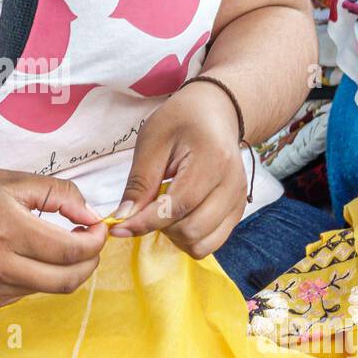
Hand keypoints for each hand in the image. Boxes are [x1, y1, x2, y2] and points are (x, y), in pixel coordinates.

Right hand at [0, 168, 108, 311]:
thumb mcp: (11, 181)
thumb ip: (58, 194)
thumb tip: (91, 217)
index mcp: (9, 230)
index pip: (71, 251)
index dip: (95, 242)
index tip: (98, 228)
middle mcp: (0, 266)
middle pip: (68, 280)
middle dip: (89, 262)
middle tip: (89, 243)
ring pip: (47, 288)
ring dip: (60, 269)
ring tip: (48, 245)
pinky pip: (24, 294)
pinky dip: (34, 277)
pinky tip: (18, 257)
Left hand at [107, 82, 247, 258]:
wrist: (215, 113)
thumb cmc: (181, 121)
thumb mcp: (153, 141)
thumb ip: (140, 183)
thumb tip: (123, 218)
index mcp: (213, 160)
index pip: (178, 206)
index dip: (145, 222)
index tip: (117, 227)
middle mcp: (233, 185)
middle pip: (191, 230)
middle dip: (159, 227)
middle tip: (145, 206)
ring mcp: (239, 201)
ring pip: (201, 244)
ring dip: (174, 235)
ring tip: (163, 210)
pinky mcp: (238, 212)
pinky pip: (212, 243)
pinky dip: (189, 238)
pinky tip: (178, 217)